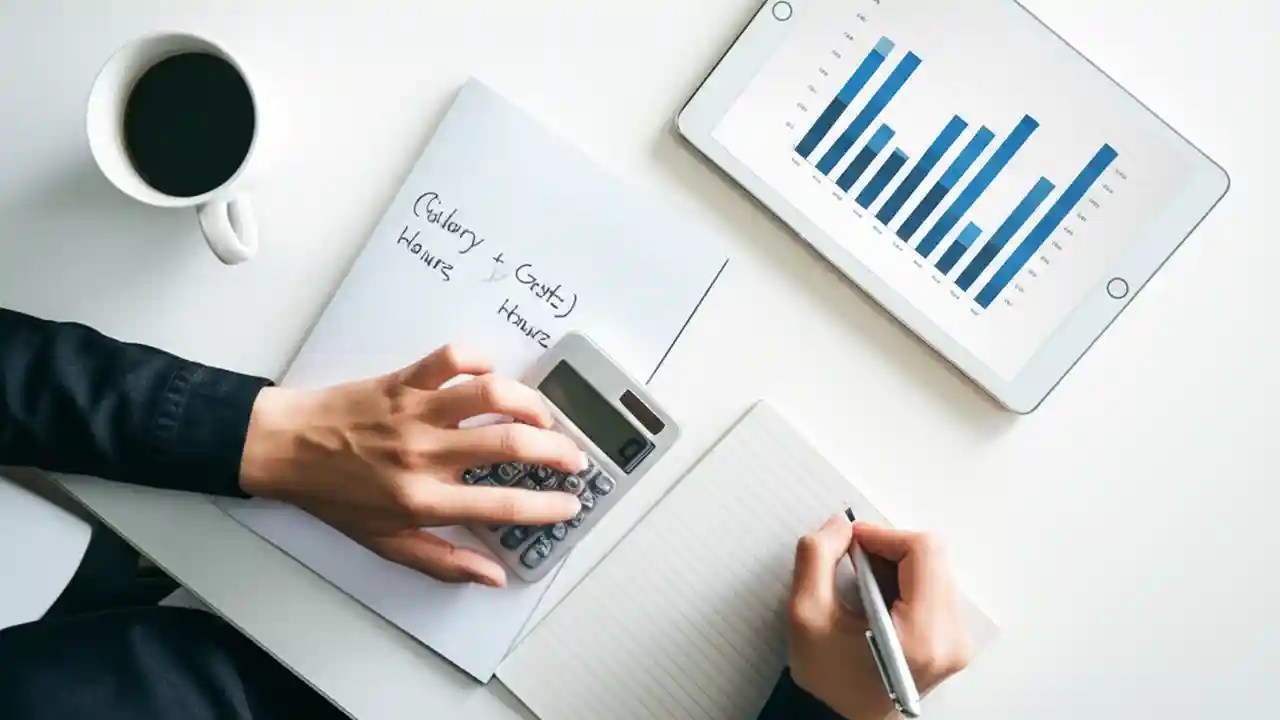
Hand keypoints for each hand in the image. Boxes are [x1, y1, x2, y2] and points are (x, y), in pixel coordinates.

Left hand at [238, 345, 585, 587]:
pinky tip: (491, 373)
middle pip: (511, 446)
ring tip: (541, 417)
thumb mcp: (385, 541)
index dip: (547, 507)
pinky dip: (480, 359)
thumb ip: (442, 562)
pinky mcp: (403, 382)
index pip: (503, 507)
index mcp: (423, 500)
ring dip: (529, 404)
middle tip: (571, 456)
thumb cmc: (332, 494)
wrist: (283, 449)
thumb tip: (491, 575)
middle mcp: (425, 455)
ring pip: (492, 396)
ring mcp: (416, 413)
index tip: (569, 503)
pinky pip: (452, 359)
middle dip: (556, 451)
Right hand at [788, 518, 970, 719]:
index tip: (850, 543)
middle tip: (853, 565)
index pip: (923, 551)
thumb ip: (816, 557)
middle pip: (932, 557)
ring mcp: (958, 641)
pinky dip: (906, 581)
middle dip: (888, 550)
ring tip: (864, 587)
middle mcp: (952, 639)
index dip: (882, 535)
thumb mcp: (805, 615)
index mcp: (922, 636)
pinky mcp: (955, 640)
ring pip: (935, 568)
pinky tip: (879, 599)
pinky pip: (936, 586)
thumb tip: (841, 525)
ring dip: (896, 565)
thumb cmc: (828, 678)